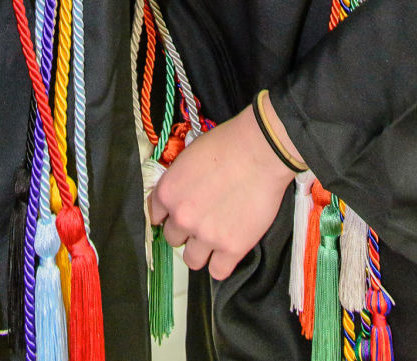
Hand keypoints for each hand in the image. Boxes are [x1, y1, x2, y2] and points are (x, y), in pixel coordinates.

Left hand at [148, 103, 296, 280]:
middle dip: (186, 230)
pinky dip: (222, 263)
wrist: (260, 151)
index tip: (180, 212)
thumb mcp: (189, 156)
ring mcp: (206, 236)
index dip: (170, 214)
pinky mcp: (232, 248)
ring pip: (192, 260)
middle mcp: (182, 218)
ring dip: (202, 250)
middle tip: (204, 218)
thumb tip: (178, 196)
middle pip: (173, 239)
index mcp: (168, 193)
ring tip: (217, 235)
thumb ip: (178, 182)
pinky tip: (229, 248)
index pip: (156, 216)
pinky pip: (218, 272)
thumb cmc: (227, 145)